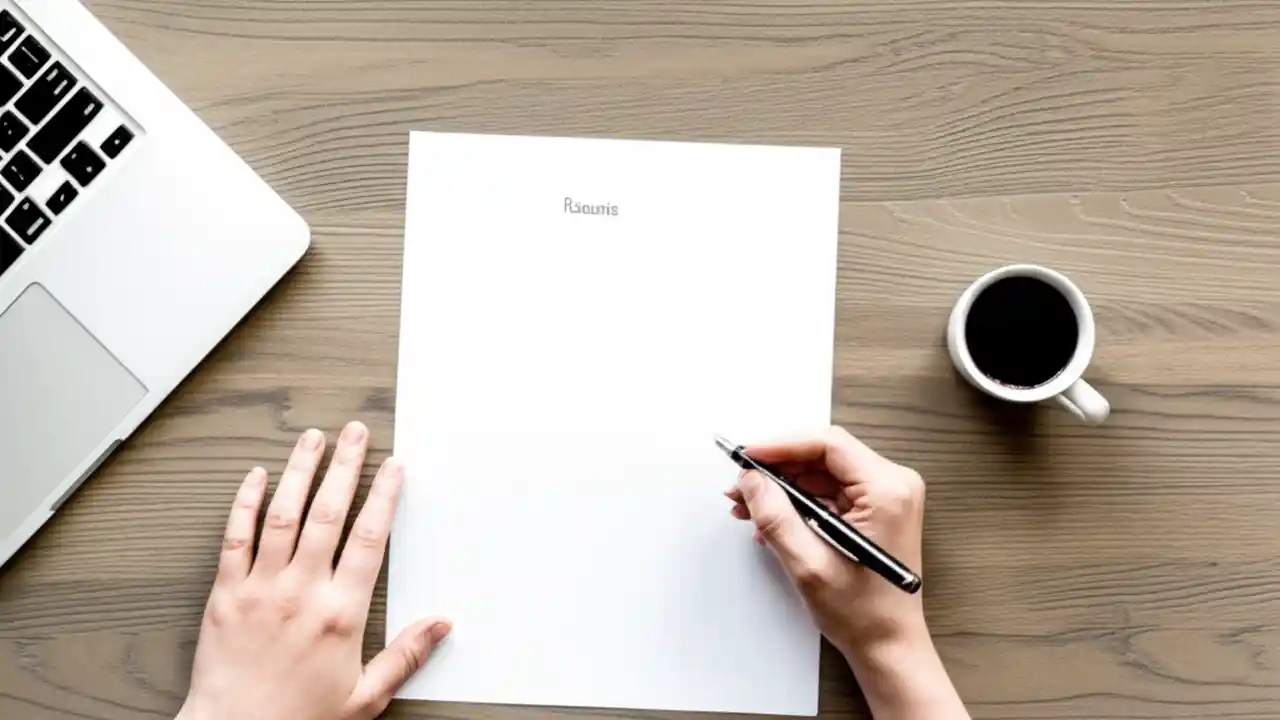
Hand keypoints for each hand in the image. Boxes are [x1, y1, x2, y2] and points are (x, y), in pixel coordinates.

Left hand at [178, 423, 448, 719]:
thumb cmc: (297, 719)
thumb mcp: (365, 696)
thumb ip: (405, 656)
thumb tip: (442, 626)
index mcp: (341, 613)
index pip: (369, 538)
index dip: (384, 497)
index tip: (394, 468)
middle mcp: (302, 590)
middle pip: (328, 512)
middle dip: (346, 466)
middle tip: (356, 432)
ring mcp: (261, 587)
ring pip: (283, 514)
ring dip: (300, 470)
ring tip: (313, 438)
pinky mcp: (225, 593)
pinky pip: (235, 536)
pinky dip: (245, 502)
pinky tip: (257, 476)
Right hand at [727, 426, 967, 719]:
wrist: (889, 645)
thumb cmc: (863, 614)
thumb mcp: (808, 565)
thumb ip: (776, 516)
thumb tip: (751, 480)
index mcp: (887, 491)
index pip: (827, 444)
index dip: (781, 446)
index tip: (747, 456)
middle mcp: (893, 485)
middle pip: (823, 455)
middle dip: (777, 469)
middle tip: (741, 486)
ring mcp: (886, 496)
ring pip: (822, 472)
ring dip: (784, 486)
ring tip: (748, 506)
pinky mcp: (876, 509)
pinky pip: (830, 490)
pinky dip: (798, 500)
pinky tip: (771, 518)